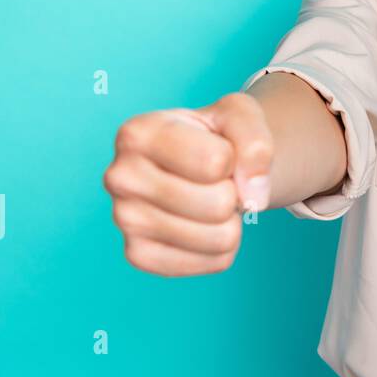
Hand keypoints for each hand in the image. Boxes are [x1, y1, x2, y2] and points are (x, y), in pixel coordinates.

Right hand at [103, 92, 273, 276]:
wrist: (202, 164)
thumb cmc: (216, 136)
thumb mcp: (242, 115)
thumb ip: (256, 142)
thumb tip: (253, 199)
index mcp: (138, 132)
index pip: (217, 162)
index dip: (233, 158)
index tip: (217, 150)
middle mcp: (120, 177)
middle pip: (218, 204)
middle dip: (233, 192)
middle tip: (215, 180)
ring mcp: (125, 220)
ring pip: (220, 238)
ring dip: (231, 220)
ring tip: (209, 200)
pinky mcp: (139, 255)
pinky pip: (214, 262)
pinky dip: (223, 245)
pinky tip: (202, 224)